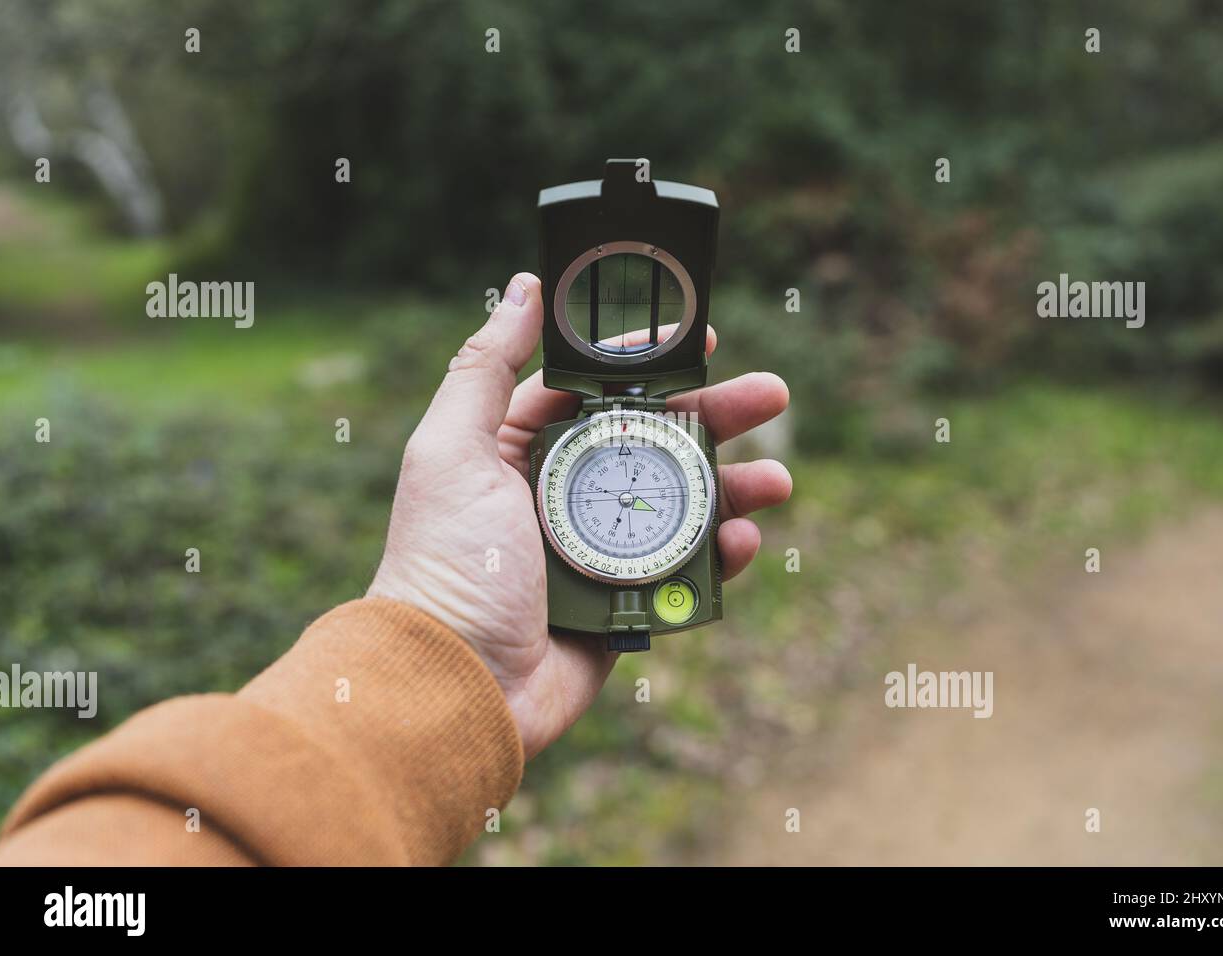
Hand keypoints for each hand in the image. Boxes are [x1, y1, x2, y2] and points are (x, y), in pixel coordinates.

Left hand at [367, 273, 791, 756]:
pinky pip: (685, 573)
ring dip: (734, 487)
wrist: (452, 685)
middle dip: (718, 416)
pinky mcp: (625, 605)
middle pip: (658, 441)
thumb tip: (525, 287)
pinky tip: (741, 542)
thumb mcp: (451, 449)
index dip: (653, 363)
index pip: (600, 391)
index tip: (701, 337)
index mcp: (525, 450)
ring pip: (684, 505)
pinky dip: (718, 557)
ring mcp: (601, 551)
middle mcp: (567, 495)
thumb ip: (486, 367)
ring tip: (777, 481)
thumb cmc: (445, 563)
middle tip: (774, 395)